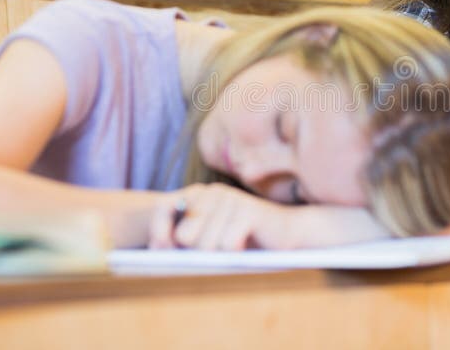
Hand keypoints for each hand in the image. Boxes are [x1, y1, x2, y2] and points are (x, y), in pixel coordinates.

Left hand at [148, 183, 294, 250]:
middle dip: (195, 254)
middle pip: (184, 236)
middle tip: (215, 255)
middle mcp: (214, 192)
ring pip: (206, 246)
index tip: (162, 252)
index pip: (162, 208)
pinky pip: (227, 246)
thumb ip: (186, 241)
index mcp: (201, 194)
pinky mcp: (248, 211)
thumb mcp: (212, 239)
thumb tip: (157, 250)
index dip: (158, 234)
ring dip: (220, 258)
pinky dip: (236, 255)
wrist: (292, 233)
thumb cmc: (249, 240)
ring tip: (235, 251)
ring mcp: (231, 199)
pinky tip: (246, 248)